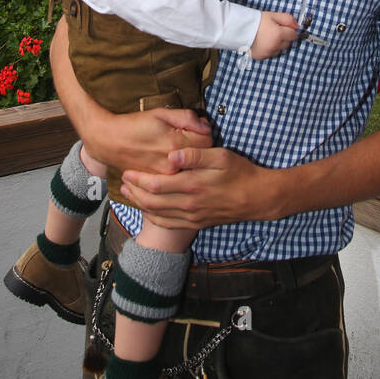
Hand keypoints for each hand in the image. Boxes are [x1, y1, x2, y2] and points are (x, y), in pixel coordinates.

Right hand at [84, 106, 213, 175]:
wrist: (109, 142)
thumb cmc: (134, 125)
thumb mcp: (161, 113)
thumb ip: (186, 117)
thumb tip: (205, 124)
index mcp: (176, 143)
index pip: (207, 140)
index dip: (203, 131)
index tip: (195, 129)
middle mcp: (173, 163)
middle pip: (202, 157)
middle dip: (199, 148)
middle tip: (188, 139)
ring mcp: (165, 176)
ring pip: (191, 170)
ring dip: (190, 162)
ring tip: (180, 152)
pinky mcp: (158, 183)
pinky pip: (178, 179)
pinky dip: (180, 171)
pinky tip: (172, 163)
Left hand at [120, 145, 276, 229]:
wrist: (257, 198)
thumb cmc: (240, 172)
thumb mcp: (221, 156)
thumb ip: (196, 155)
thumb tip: (172, 155)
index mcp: (193, 185)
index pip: (156, 184)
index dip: (138, 179)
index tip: (127, 170)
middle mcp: (189, 204)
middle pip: (152, 201)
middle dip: (134, 191)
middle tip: (123, 181)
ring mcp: (192, 217)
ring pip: (158, 214)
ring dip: (140, 204)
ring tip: (129, 194)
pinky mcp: (196, 223)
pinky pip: (169, 224)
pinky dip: (154, 217)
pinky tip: (148, 210)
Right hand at [250, 11, 298, 59]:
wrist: (240, 28)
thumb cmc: (256, 21)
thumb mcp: (273, 15)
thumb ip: (287, 19)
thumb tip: (297, 26)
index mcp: (279, 35)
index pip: (293, 35)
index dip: (289, 30)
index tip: (283, 28)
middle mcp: (275, 46)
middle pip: (287, 44)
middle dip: (283, 38)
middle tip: (274, 31)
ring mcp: (268, 53)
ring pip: (279, 50)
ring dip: (277, 45)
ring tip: (267, 37)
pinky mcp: (261, 57)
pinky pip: (270, 54)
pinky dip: (269, 49)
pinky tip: (262, 43)